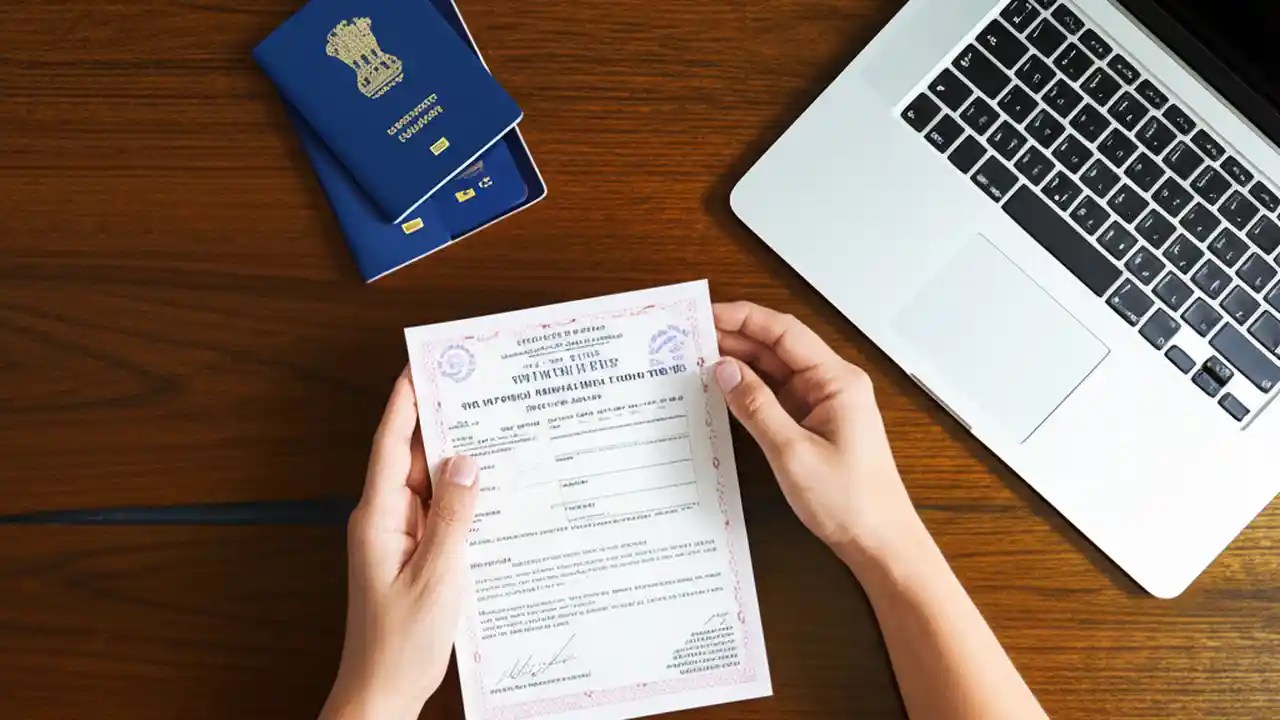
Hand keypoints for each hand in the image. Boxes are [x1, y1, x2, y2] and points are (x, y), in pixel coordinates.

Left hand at [320, 367, 479, 719]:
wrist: (382, 694)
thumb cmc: (400, 644)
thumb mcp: (437, 576)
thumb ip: (453, 516)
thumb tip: (465, 460)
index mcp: (379, 517)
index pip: (391, 444)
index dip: (405, 401)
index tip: (421, 364)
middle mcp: (385, 520)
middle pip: (413, 457)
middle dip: (442, 422)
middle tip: (478, 388)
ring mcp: (399, 538)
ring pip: (430, 485)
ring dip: (457, 462)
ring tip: (496, 431)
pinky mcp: (415, 555)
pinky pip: (439, 513)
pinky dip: (463, 499)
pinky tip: (492, 493)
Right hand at [712, 302, 916, 565]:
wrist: (880, 542)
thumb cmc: (848, 501)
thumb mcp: (792, 453)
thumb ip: (756, 407)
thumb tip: (723, 369)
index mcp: (837, 381)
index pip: (785, 332)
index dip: (744, 318)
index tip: (707, 315)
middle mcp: (832, 384)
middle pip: (779, 347)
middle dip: (737, 337)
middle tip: (690, 337)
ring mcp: (824, 404)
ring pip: (776, 371)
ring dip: (741, 363)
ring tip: (696, 358)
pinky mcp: (815, 424)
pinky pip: (778, 396)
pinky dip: (750, 389)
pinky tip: (723, 389)